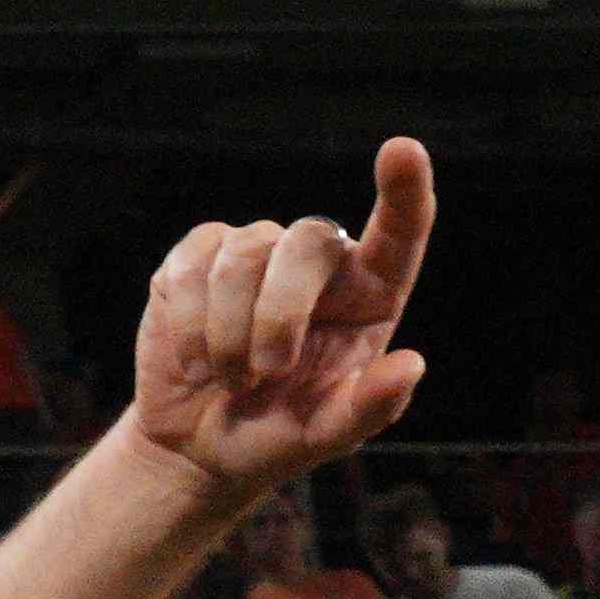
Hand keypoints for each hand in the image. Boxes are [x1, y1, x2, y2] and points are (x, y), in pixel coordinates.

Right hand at [122, 135, 441, 492]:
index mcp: (369, 295)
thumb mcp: (328, 435)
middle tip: (264, 376)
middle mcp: (318, 262)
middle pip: (309, 241)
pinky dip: (188, 326)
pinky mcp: (196, 259)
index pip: (400, 230)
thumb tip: (410, 366)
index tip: (402, 150)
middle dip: (279, 313)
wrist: (197, 448)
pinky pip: (191, 268)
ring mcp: (255, 252)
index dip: (404, 189)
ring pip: (244, 257)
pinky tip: (195, 361)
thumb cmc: (276, 436)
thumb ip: (371, 406)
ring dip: (229, 334)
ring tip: (228, 381)